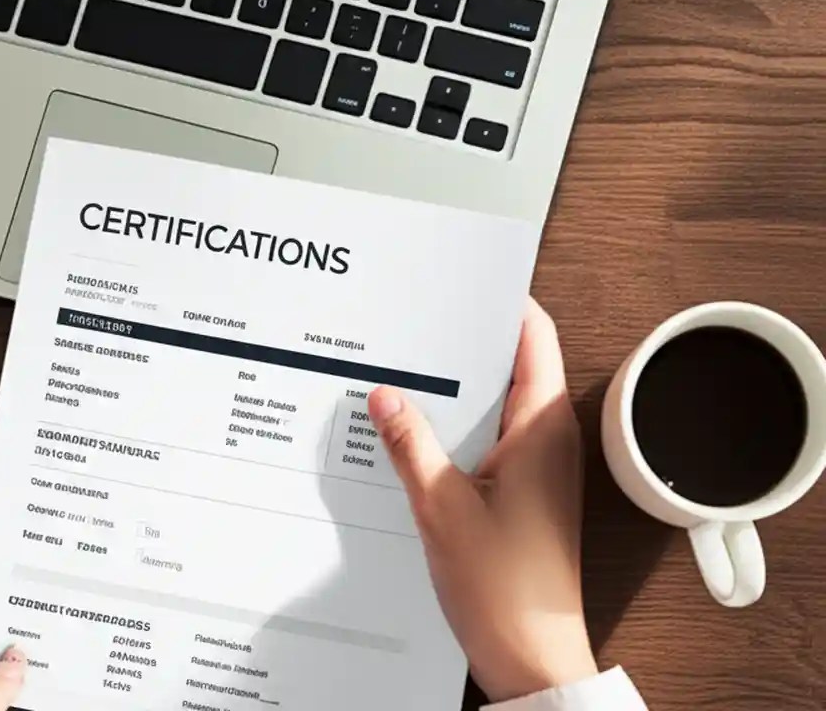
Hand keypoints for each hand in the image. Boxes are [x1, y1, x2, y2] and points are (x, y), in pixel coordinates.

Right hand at [368, 298, 596, 702]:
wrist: (532, 655)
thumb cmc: (504, 590)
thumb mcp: (440, 507)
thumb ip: (410, 445)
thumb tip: (386, 395)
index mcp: (542, 427)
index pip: (533, 336)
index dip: (501, 302)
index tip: (463, 281)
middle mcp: (549, 439)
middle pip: (512, 364)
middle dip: (465, 343)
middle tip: (414, 326)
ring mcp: (539, 467)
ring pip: (498, 404)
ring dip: (458, 390)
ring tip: (405, 375)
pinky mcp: (524, 494)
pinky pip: (492, 440)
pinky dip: (459, 429)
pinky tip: (416, 437)